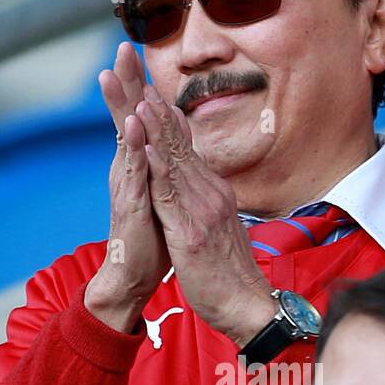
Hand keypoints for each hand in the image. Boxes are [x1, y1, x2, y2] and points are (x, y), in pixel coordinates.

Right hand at [87, 43, 169, 329]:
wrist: (133, 277)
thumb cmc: (150, 238)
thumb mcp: (162, 195)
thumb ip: (164, 167)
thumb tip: (168, 141)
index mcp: (139, 165)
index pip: (140, 118)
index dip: (140, 86)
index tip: (138, 51)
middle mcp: (129, 170)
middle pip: (127, 117)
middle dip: (126, 82)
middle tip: (123, 46)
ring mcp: (128, 186)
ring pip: (124, 138)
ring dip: (120, 104)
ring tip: (114, 73)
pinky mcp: (132, 205)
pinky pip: (133, 171)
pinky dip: (132, 145)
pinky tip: (131, 123)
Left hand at [136, 82, 276, 345]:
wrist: (246, 306)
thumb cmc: (229, 275)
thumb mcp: (217, 231)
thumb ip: (207, 206)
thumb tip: (200, 191)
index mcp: (214, 194)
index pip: (186, 150)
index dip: (167, 121)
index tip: (149, 92)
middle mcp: (210, 193)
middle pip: (179, 145)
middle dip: (157, 110)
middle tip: (138, 78)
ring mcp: (202, 210)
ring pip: (175, 161)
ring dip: (156, 129)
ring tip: (138, 98)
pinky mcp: (191, 231)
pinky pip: (171, 193)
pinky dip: (158, 166)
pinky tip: (146, 146)